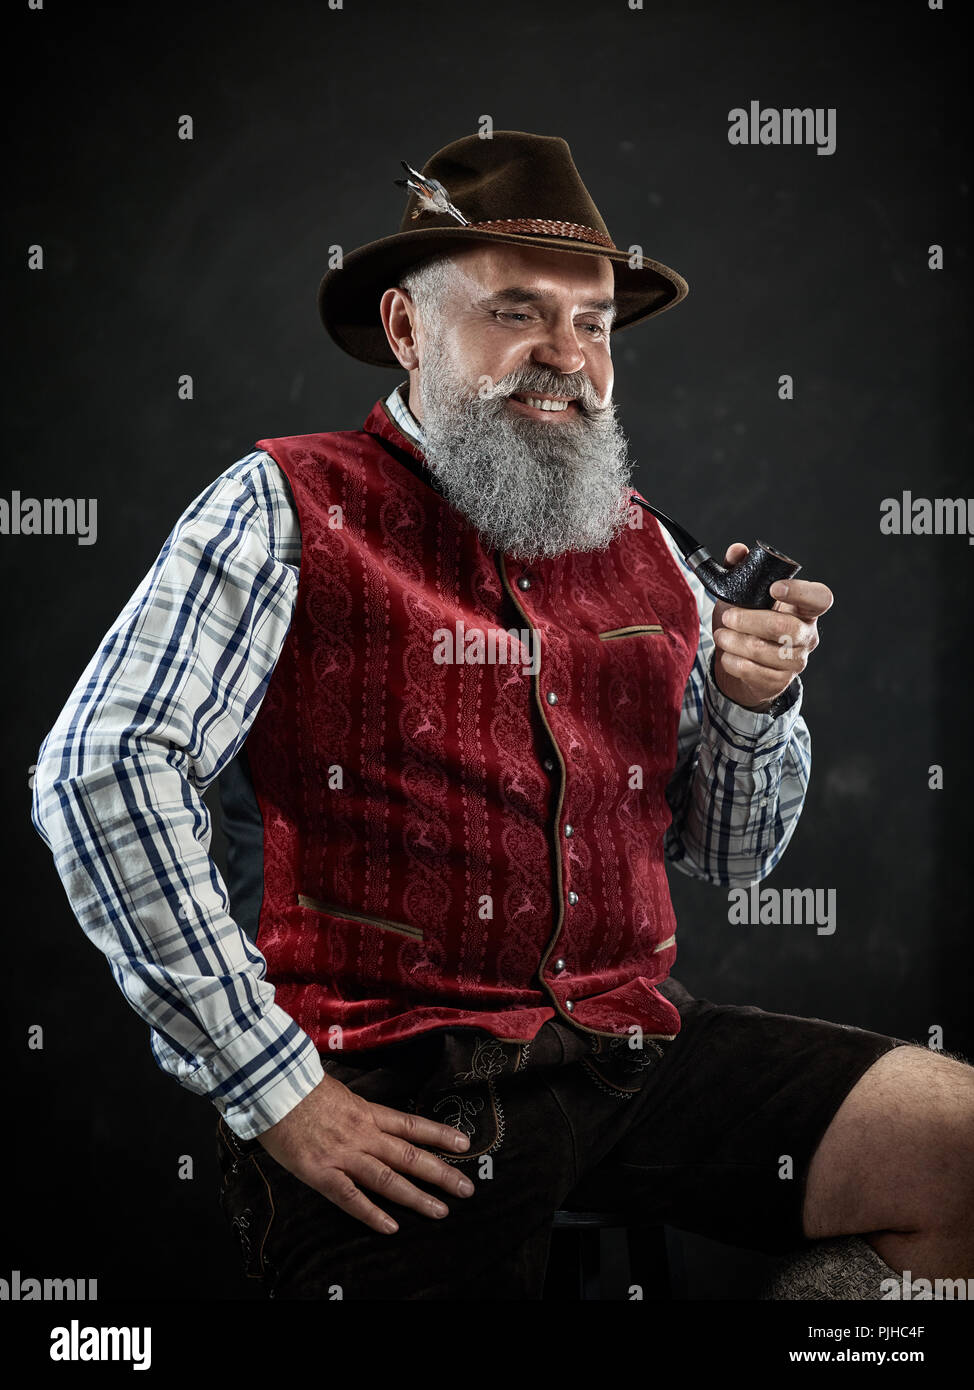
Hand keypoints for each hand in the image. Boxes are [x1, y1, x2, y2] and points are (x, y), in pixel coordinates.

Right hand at [256, 1070, 474, 1234]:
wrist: (271, 1087)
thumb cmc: (300, 1087)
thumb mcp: (339, 1092)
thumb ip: (357, 1109)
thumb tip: (369, 1117)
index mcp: (367, 1112)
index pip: (412, 1125)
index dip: (440, 1136)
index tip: (465, 1145)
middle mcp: (363, 1135)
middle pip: (410, 1155)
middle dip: (441, 1173)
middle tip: (467, 1189)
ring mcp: (344, 1155)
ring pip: (389, 1179)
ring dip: (417, 1196)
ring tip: (442, 1211)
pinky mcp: (321, 1173)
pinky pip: (351, 1197)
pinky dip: (372, 1214)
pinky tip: (392, 1227)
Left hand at [711, 543, 832, 710]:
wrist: (741, 663)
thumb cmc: (747, 622)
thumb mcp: (742, 595)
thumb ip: (740, 570)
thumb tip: (737, 551)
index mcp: (805, 608)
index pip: (820, 598)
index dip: (801, 592)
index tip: (774, 588)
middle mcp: (807, 634)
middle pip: (787, 627)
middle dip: (752, 621)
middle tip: (728, 617)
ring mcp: (796, 660)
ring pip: (771, 653)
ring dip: (739, 643)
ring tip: (721, 635)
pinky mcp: (780, 681)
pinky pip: (757, 672)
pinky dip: (736, 662)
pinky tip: (726, 655)